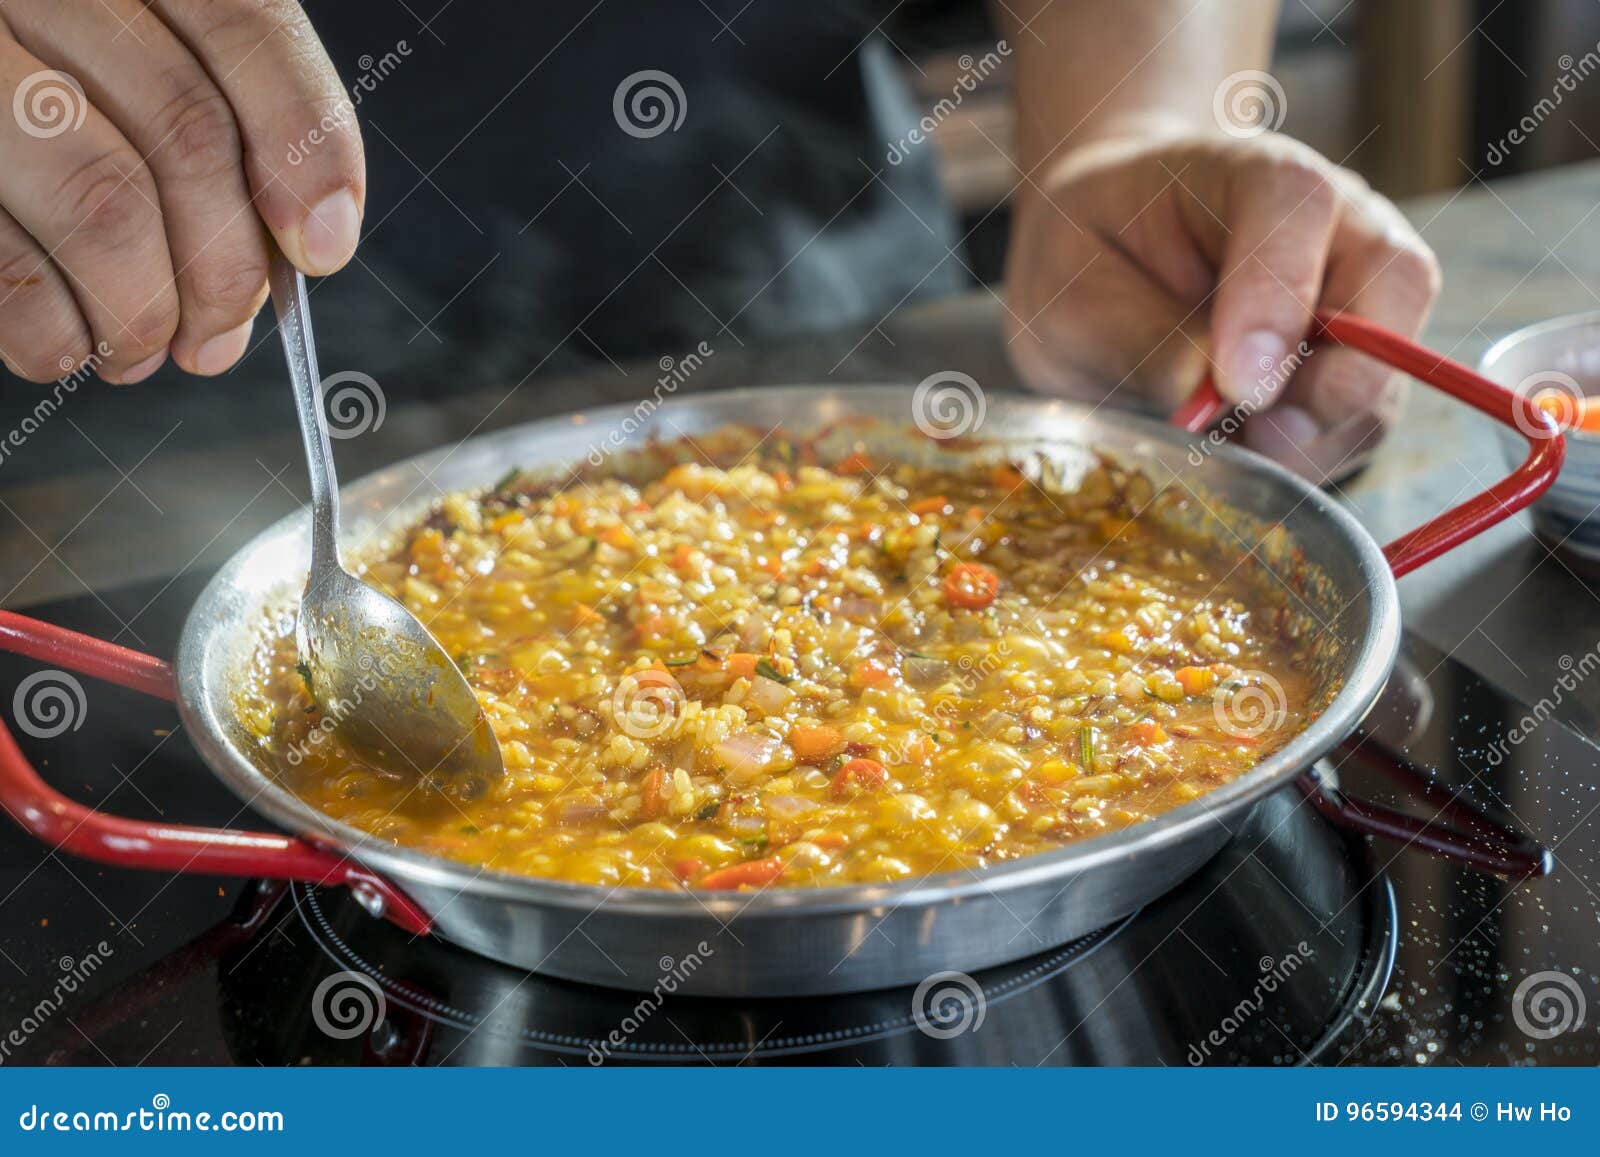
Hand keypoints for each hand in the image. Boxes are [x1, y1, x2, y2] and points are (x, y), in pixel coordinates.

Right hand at [0, 0, 363, 383]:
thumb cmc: (27, 83)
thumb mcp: (115, 53)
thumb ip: (201, 117)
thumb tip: (296, 245)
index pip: (242, 25)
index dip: (304, 143)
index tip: (322, 245)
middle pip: (186, 131)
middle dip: (227, 266)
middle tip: (222, 335)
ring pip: (105, 201)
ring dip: (146, 310)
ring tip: (144, 349)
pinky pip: (4, 261)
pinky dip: (52, 329)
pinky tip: (66, 346)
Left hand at [1004, 128, 1439, 480]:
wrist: (1114, 261)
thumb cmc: (1094, 258)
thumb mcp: (1075, 289)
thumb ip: (1137, 334)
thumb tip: (1200, 398)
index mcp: (1252, 174)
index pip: (1296, 205)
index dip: (1278, 293)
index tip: (1237, 384)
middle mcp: (1335, 223)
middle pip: (1395, 282)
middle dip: (1339, 378)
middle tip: (1263, 437)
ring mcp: (1361, 293)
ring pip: (1387, 369)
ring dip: (1320, 434)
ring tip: (1236, 457)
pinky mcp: (1358, 365)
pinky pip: (1362, 422)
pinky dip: (1311, 457)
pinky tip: (1246, 461)